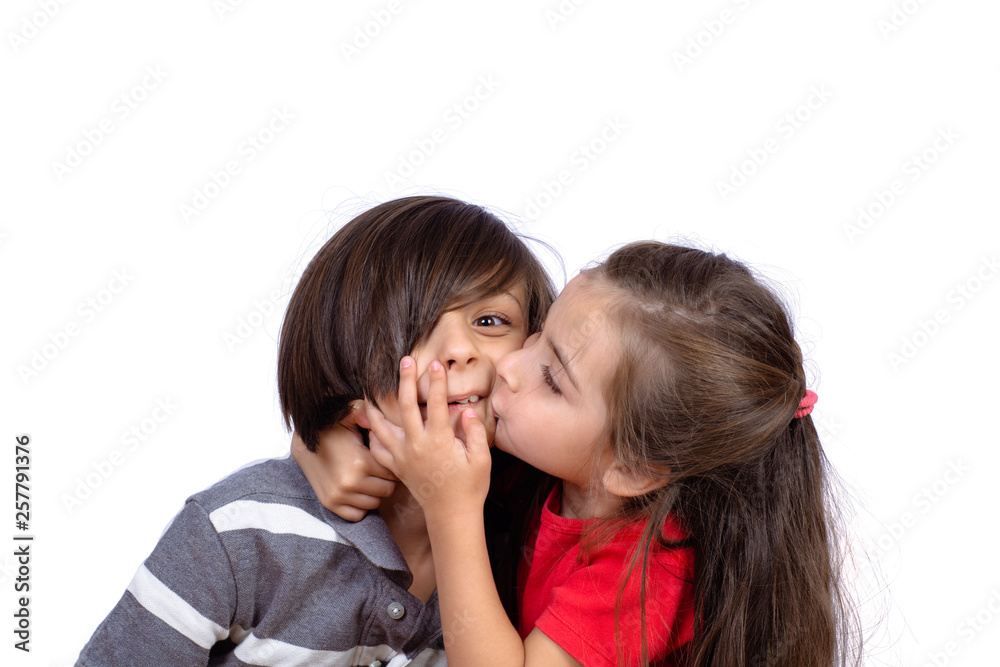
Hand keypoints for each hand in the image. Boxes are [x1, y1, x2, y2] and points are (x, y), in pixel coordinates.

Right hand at [291, 402, 398, 521]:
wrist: (303, 443)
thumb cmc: (332, 428)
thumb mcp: (349, 414)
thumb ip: (366, 411)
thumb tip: (375, 417)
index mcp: (360, 462)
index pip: (393, 472)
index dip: (392, 464)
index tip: (385, 456)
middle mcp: (350, 483)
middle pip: (387, 489)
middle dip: (386, 478)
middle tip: (378, 467)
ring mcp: (339, 496)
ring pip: (375, 503)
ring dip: (374, 492)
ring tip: (367, 477)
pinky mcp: (330, 504)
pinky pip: (358, 514)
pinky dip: (360, 505)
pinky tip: (358, 490)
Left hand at [365, 357, 491, 518]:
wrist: (451, 516)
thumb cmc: (470, 487)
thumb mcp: (481, 459)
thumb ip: (474, 432)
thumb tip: (466, 411)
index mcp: (439, 441)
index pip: (435, 403)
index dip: (436, 382)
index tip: (435, 365)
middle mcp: (417, 445)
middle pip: (405, 406)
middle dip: (404, 380)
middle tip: (404, 361)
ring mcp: (403, 457)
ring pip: (382, 426)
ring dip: (376, 406)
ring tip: (368, 391)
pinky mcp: (397, 467)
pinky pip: (378, 449)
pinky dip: (372, 435)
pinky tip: (370, 425)